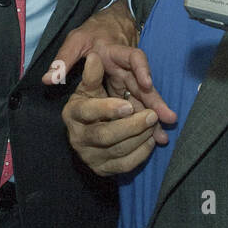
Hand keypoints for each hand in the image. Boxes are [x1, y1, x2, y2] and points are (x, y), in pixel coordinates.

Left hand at [45, 0, 173, 141]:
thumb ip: (63, 59)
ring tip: (163, 135)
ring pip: (144, 97)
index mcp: (116, 52)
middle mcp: (127, 67)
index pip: (133, 57)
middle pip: (143, 83)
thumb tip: (48, 79)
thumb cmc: (90, 35)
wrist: (106, 29)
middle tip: (167, 118)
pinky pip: (140, 104)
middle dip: (154, 100)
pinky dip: (147, 119)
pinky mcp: (130, 89)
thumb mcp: (75, 41)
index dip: (141, 68)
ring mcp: (130, 79)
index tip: (147, 83)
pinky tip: (155, 136)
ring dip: (154, 115)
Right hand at [61, 54, 161, 175]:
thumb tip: (94, 57)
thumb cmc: (92, 102)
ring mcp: (89, 156)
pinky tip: (151, 140)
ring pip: (118, 150)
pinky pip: (125, 165)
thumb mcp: (90, 87)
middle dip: (132, 126)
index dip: (108, 109)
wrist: (89, 130)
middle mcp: (78, 137)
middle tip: (152, 115)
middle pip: (105, 135)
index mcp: (72, 114)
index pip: (88, 112)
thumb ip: (93, 74)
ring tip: (154, 123)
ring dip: (140, 137)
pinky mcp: (102, 169)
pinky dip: (141, 153)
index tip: (128, 105)